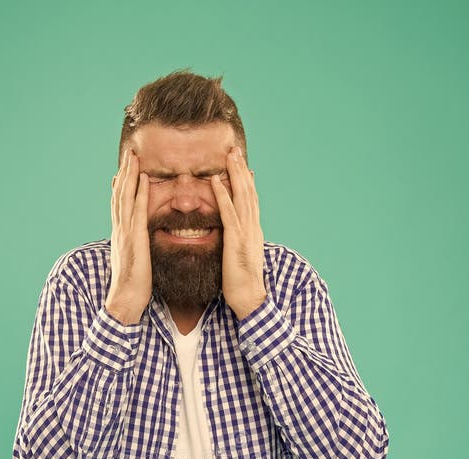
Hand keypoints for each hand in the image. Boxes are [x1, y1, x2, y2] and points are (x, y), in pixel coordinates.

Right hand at [104, 149, 151, 324]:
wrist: (125, 300)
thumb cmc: (131, 287)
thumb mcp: (132, 264)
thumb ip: (134, 251)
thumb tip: (137, 248)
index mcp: (119, 236)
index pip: (118, 206)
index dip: (119, 187)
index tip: (121, 171)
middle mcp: (120, 230)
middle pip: (120, 195)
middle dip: (124, 174)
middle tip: (128, 155)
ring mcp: (125, 233)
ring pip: (126, 197)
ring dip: (130, 175)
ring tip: (133, 157)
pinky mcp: (135, 238)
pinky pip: (138, 210)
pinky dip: (140, 193)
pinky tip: (144, 179)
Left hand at [210, 146, 265, 319]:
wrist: (250, 299)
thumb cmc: (243, 285)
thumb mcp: (242, 259)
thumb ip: (239, 245)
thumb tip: (236, 240)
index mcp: (254, 232)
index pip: (251, 201)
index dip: (247, 182)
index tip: (243, 165)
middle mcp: (252, 228)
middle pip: (248, 192)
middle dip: (242, 169)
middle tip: (235, 150)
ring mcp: (245, 233)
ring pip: (241, 196)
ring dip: (234, 173)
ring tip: (229, 155)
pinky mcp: (235, 241)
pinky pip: (228, 213)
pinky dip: (222, 194)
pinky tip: (215, 180)